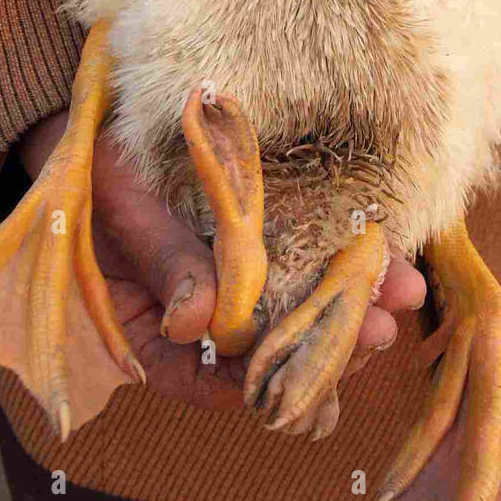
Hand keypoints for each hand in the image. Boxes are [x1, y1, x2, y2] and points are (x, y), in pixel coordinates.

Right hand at [18, 112, 425, 409]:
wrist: (98, 116)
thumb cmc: (97, 168)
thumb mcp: (123, 206)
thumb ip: (161, 259)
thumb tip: (194, 322)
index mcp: (150, 329)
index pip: (200, 378)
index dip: (254, 384)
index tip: (304, 380)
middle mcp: (200, 317)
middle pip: (264, 351)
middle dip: (327, 344)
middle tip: (376, 333)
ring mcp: (237, 279)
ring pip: (296, 308)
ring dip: (351, 302)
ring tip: (403, 292)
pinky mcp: (266, 237)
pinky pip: (307, 259)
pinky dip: (345, 258)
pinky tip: (389, 254)